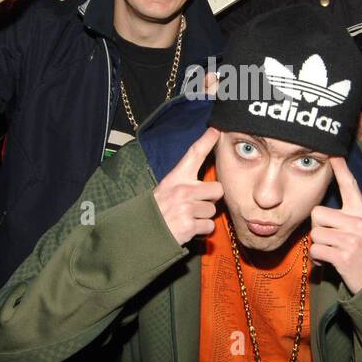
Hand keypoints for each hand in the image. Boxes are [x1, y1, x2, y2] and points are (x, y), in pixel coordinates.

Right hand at [152, 127, 222, 245]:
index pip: (194, 154)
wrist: (143, 231)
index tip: (216, 130)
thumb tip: (211, 184)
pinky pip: (209, 226)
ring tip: (188, 217)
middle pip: (217, 189)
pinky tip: (188, 227)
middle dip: (211, 199)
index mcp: (176, 178)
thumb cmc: (158, 209)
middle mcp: (182, 190)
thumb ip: (187, 182)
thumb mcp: (167, 188)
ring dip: (203, 216)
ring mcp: (186, 208)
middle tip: (196, 203)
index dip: (206, 140)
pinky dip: (201, 229)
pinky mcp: (189, 225)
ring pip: (213, 210)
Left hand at [309, 156, 361, 294]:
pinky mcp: (343, 256)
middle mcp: (358, 222)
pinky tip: (330, 263)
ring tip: (333, 253)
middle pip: (317, 213)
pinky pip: (315, 251)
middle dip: (318, 228)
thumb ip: (348, 218)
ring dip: (319, 246)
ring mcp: (351, 239)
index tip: (333, 152)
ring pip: (315, 234)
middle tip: (332, 241)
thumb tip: (321, 214)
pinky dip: (318, 260)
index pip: (350, 185)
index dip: (341, 168)